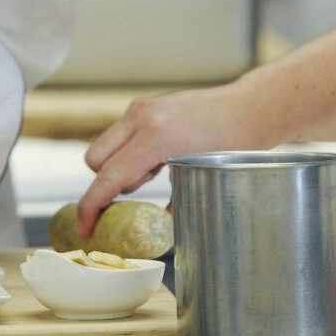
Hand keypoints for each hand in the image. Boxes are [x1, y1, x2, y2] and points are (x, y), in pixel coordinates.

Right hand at [76, 83, 269, 238]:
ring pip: (106, 146)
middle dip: (106, 183)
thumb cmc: (236, 143)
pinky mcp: (144, 105)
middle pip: (96, 160)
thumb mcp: (204, 177)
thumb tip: (160, 229)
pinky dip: (129, 153)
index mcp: (156, 137)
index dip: (92, 205)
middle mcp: (141, 117)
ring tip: (155, 172)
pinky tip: (157, 160)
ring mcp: (140, 108)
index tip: (85, 227)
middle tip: (137, 192)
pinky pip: (120, 135)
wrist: (249, 108)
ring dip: (119, 167)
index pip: (109, 176)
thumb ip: (177, 204)